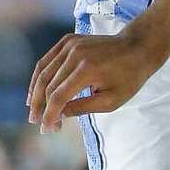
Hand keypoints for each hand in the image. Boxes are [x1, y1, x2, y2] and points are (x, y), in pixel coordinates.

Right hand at [27, 23, 161, 130]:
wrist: (137, 47)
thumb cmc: (128, 77)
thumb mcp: (111, 100)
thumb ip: (83, 108)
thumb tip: (58, 116)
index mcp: (87, 69)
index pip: (59, 96)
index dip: (50, 114)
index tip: (46, 129)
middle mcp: (75, 54)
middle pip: (47, 84)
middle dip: (40, 106)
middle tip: (36, 122)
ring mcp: (70, 44)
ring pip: (43, 71)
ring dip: (35, 92)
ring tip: (32, 110)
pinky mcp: (68, 40)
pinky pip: (48, 59)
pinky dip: (40, 76)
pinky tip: (36, 90)